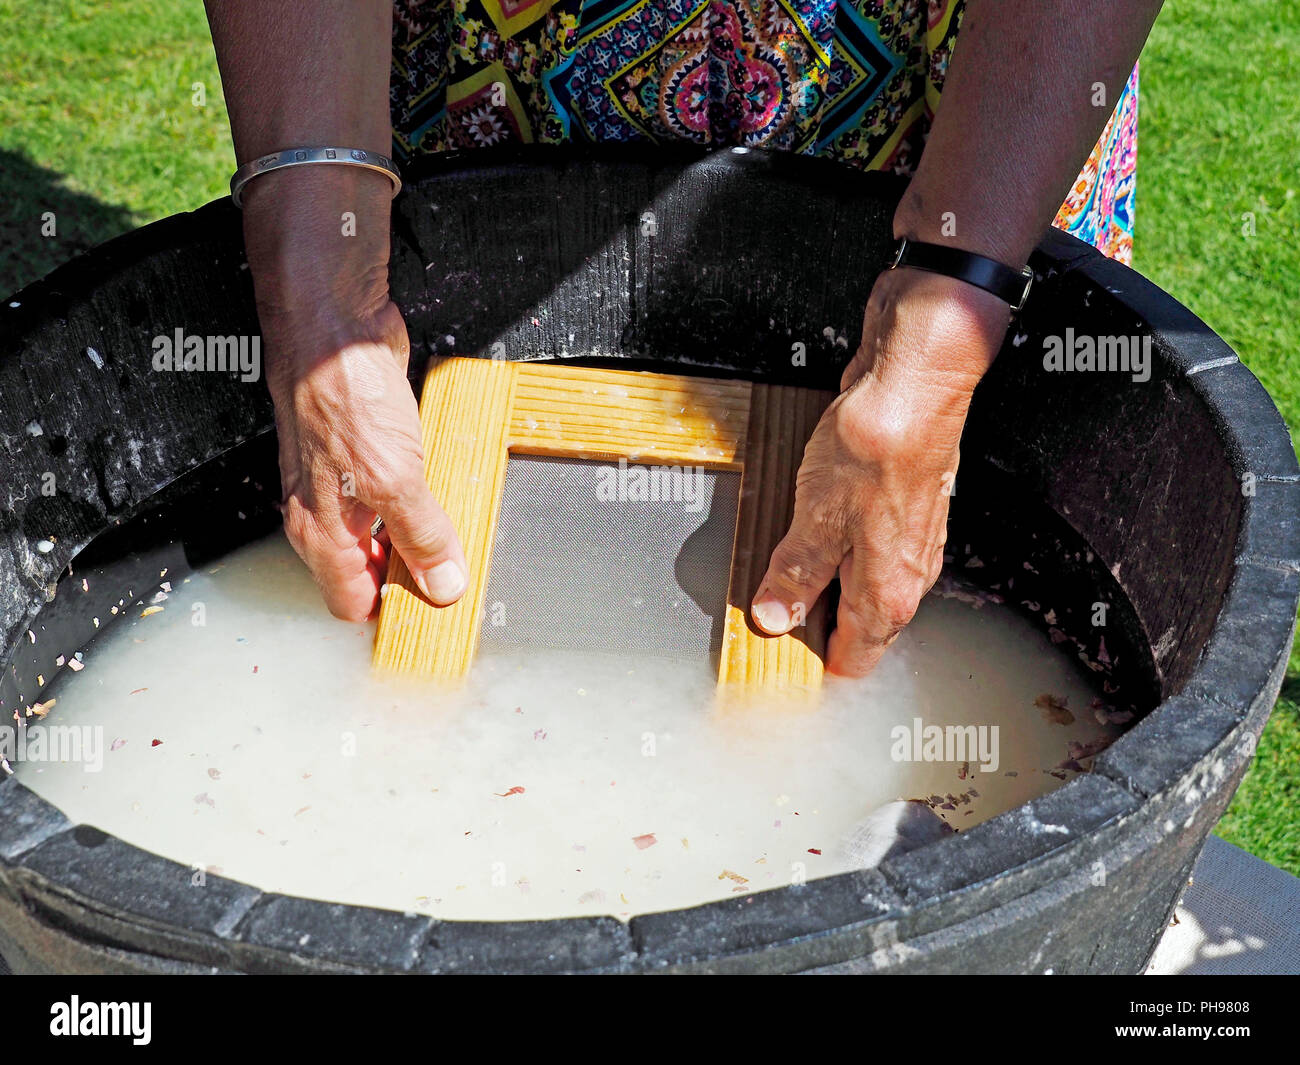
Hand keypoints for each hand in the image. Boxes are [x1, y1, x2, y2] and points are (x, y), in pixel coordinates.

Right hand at [242, 167, 467, 620]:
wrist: (335, 323)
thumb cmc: (341, 392)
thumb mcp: (393, 478)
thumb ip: (420, 536)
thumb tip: (444, 585)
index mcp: (323, 532)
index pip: (354, 602)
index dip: (395, 612)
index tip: (439, 612)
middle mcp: (331, 513)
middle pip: (375, 570)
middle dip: (417, 575)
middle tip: (460, 573)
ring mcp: (351, 481)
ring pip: (392, 531)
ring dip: (428, 536)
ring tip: (465, 536)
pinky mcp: (375, 450)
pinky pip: (405, 492)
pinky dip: (430, 498)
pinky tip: (453, 490)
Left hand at [750, 267, 1010, 676]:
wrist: (916, 380)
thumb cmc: (878, 444)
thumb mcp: (816, 518)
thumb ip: (795, 574)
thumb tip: (774, 616)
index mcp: (888, 593)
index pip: (853, 662)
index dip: (812, 671)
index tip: (777, 673)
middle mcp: (907, 576)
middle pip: (857, 629)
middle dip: (812, 629)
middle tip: (766, 621)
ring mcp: (908, 543)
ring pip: (861, 587)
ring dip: (821, 587)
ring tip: (778, 575)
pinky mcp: (900, 510)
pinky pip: (864, 550)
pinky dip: (835, 552)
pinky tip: (807, 530)